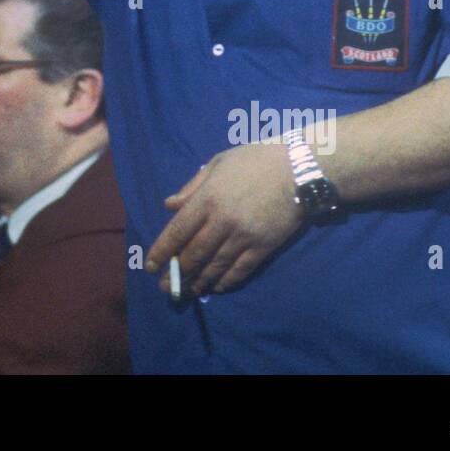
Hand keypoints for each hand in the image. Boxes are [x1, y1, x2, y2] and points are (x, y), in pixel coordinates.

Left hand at [146, 142, 303, 296]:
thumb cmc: (254, 160)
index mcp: (208, 198)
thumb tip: (169, 205)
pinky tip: (216, 287)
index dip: (163, 251)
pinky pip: (241, 269)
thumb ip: (192, 187)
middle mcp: (222, 221)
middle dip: (177, 272)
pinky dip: (226, 281)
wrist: (298, 169)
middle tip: (165, 286)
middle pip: (194, 253)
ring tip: (188, 290)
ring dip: (199, 281)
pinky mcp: (263, 246)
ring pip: (216, 265)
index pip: (178, 231)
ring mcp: (244, 236)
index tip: (151, 265)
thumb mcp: (218, 164)